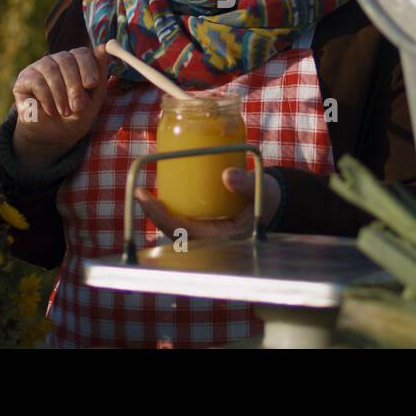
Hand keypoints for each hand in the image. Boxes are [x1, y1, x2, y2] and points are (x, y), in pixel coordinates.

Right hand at [11, 45, 109, 170]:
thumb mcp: (92, 101)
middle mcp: (58, 60)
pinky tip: (51, 111)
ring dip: (61, 94)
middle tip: (78, 106)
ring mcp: (40, 67)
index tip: (92, 84)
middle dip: (75, 86)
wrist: (51, 136)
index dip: (88, 66)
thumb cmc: (74, 116)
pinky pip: (37, 82)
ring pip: (51, 70)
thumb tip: (103, 47)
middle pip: (67, 60)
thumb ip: (100, 76)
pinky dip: (47, 98)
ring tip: (65, 112)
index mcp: (76, 62)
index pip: (81, 53)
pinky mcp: (25, 78)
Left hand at [134, 167, 281, 240]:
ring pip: (175, 228)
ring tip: (144, 195)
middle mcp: (212, 240)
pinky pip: (182, 220)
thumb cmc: (268, 199)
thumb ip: (246, 185)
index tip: (148, 200)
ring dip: (158, 213)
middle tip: (140, 194)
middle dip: (155, 215)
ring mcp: (208, 233)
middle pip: (174, 233)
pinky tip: (159, 196)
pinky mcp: (206, 224)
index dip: (163, 218)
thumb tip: (227, 175)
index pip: (186, 233)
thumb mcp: (262, 191)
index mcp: (224, 239)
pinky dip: (169, 210)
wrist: (275, 203)